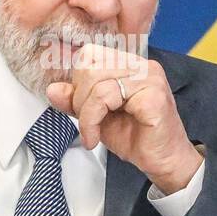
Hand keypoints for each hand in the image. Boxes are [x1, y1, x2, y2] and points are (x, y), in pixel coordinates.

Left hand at [46, 42, 201, 193]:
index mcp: (130, 64)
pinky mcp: (152, 94)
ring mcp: (150, 77)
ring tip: (91, 133)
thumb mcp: (97, 116)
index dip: (78, 82)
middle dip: (79, 99)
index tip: (81, 109)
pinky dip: (93, 120)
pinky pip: (107, 97)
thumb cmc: (136, 137)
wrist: (162, 161)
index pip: (90, 54)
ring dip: (85, 114)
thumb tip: (54, 89)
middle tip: (86, 124)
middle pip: (90, 65)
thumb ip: (76, 100)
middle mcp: (142, 65)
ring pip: (97, 82)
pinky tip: (96, 137)